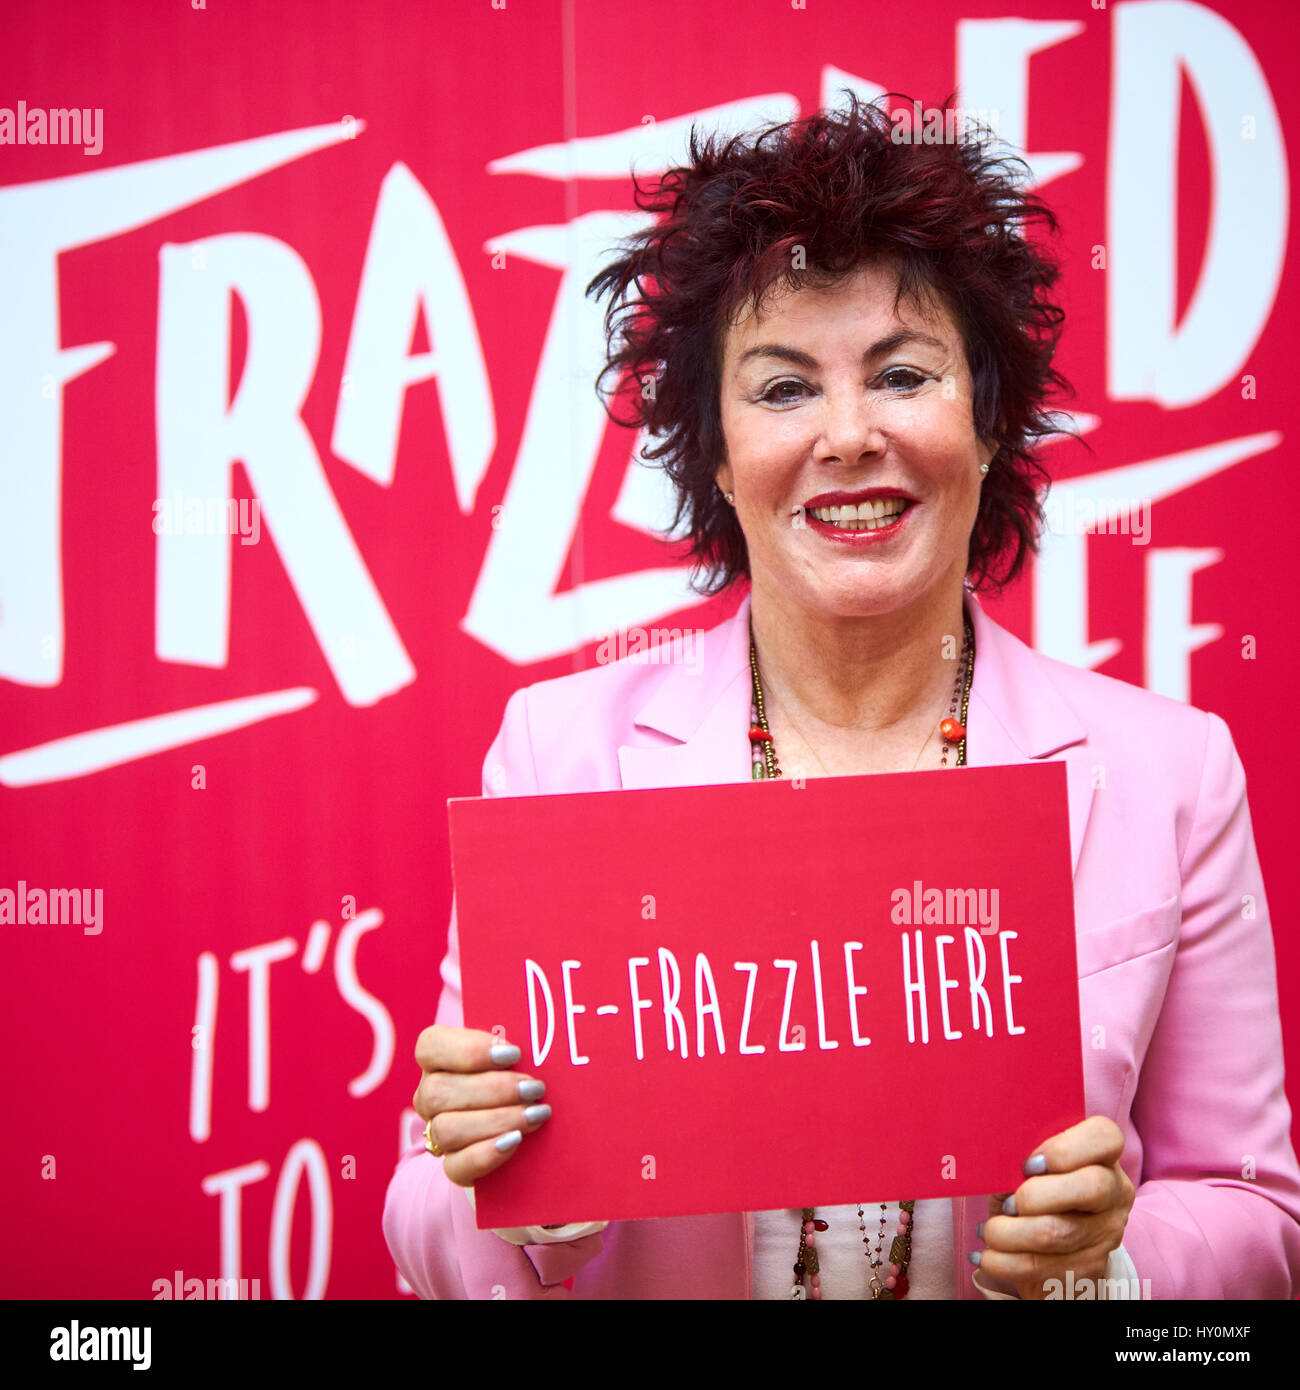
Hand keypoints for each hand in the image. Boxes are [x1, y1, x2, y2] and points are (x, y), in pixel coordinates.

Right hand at [412, 1026, 550, 1187]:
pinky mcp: (455, 1166)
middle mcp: (431, 1094)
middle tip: (535, 1088)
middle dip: (494, 1089)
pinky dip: (486, 1154)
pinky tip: (515, 1141)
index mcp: (438, 1058)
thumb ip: (518, 1035)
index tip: (513, 1052)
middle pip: (440, 1091)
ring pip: (447, 1129)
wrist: (525, 1122)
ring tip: (535, 1114)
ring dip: (496, 1120)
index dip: (469, 1050)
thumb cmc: (522, 1071)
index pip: (431, 1046)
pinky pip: (456, 1167)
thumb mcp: (517, 1050)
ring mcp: (438, 1132)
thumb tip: (549, 1016)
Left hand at [972, 1116, 1134, 1299]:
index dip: (1065, 1148)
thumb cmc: (1033, 1191)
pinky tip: (986, 1256)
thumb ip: (1022, 1156)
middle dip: (1036, 1194)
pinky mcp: (1089, 1269)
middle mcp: (1114, 1194)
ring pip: (1058, 1232)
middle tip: (1007, 1202)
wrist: (1050, 1250)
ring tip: (987, 1231)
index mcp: (1102, 1157)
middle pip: (1091, 1186)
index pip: (1105, 1137)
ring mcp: (1106, 1234)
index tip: (1028, 1163)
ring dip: (1009, 1233)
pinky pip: (1043, 1267)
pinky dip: (1004, 1262)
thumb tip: (992, 1159)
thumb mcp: (1029, 1168)